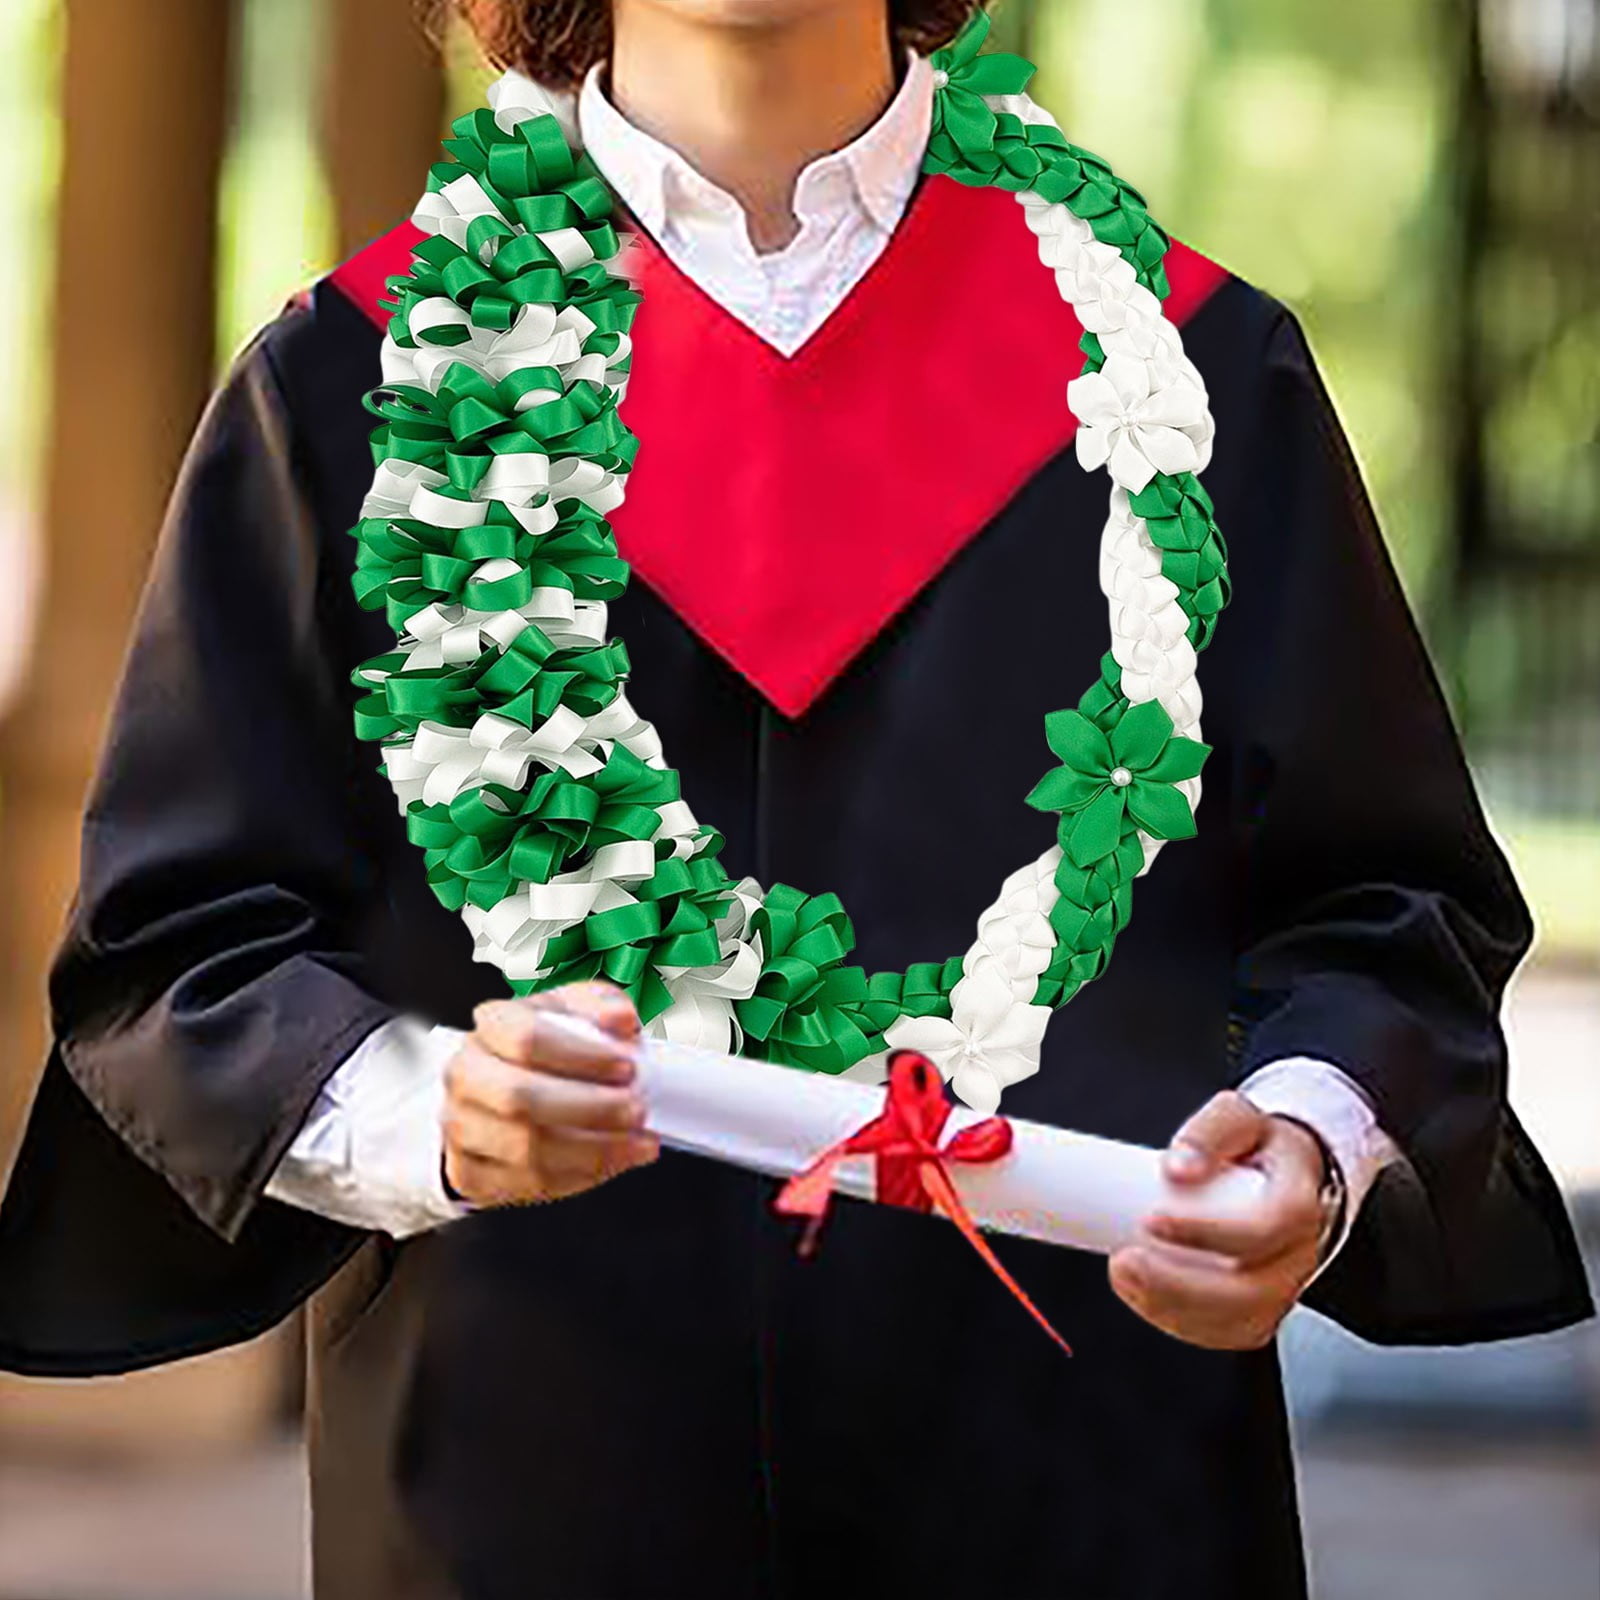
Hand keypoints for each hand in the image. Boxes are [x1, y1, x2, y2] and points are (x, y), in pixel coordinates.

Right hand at [442, 983, 658, 1206]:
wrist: (500, 1085)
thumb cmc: (546, 1044)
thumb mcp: (575, 1009)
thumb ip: (601, 1004)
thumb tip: (620, 1018)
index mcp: (491, 1025)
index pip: (527, 1038)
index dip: (582, 1056)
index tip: (627, 1066)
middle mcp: (467, 1075)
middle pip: (521, 1098)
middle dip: (591, 1109)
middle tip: (636, 1110)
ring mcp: (462, 1127)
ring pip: (526, 1150)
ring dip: (593, 1150)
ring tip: (636, 1141)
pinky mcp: (471, 1172)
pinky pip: (528, 1184)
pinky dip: (580, 1177)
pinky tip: (612, 1161)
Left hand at [1108, 1090, 1329, 1350]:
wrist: (1281, 1172)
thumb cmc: (1256, 1145)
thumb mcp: (1236, 1118)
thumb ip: (1208, 1132)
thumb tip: (1177, 1169)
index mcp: (1299, 1203)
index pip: (1265, 1229)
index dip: (1208, 1233)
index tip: (1151, 1219)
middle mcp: (1300, 1255)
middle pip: (1252, 1292)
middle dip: (1179, 1286)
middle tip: (1124, 1260)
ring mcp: (1284, 1289)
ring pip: (1237, 1323)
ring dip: (1172, 1309)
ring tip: (1122, 1273)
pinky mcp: (1261, 1310)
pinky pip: (1227, 1334)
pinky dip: (1181, 1324)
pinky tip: (1142, 1297)